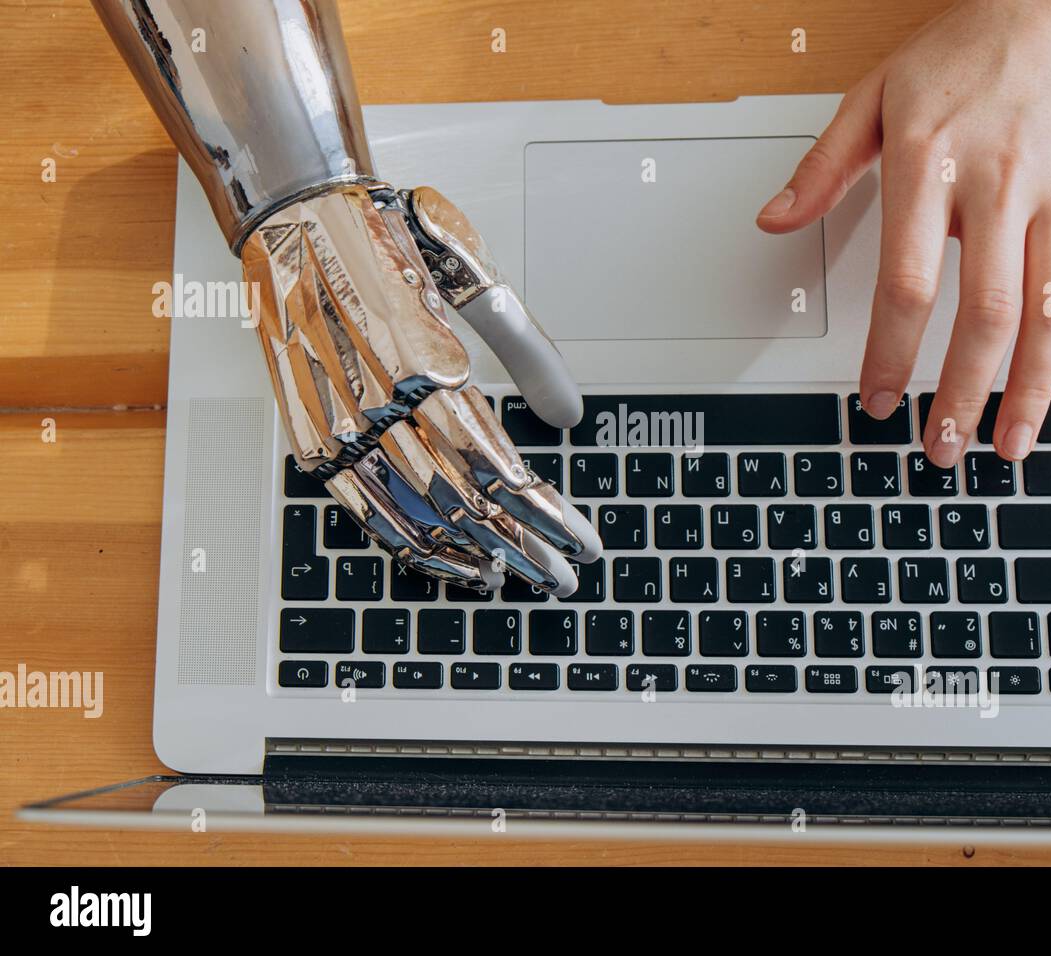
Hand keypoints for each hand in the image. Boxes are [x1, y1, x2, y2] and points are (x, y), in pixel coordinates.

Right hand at [243, 183, 600, 595]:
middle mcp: (382, 402)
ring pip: (414, 518)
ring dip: (469, 557)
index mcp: (428, 361)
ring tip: (512, 579)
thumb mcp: (472, 277)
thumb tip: (569, 412)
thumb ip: (527, 347)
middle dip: (523, 549)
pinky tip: (444, 560)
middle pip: (466, 505)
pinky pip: (361, 509)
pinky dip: (407, 544)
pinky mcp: (311, 433)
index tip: (583, 541)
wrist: (293, 212)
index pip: (503, 470)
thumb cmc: (388, 237)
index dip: (548, 515)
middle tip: (562, 578)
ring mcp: (340, 422)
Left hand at [758, 0, 1050, 464]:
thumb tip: (773, 220)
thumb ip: (823, 166)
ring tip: (1008, 445)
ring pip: (1049, 314)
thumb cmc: (963, 53)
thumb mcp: (873, 95)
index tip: (875, 402)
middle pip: (983, 315)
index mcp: (930, 164)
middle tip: (942, 447)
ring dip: (1028, 392)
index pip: (905, 284)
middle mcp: (1000, 183)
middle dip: (961, 395)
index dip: (889, 355)